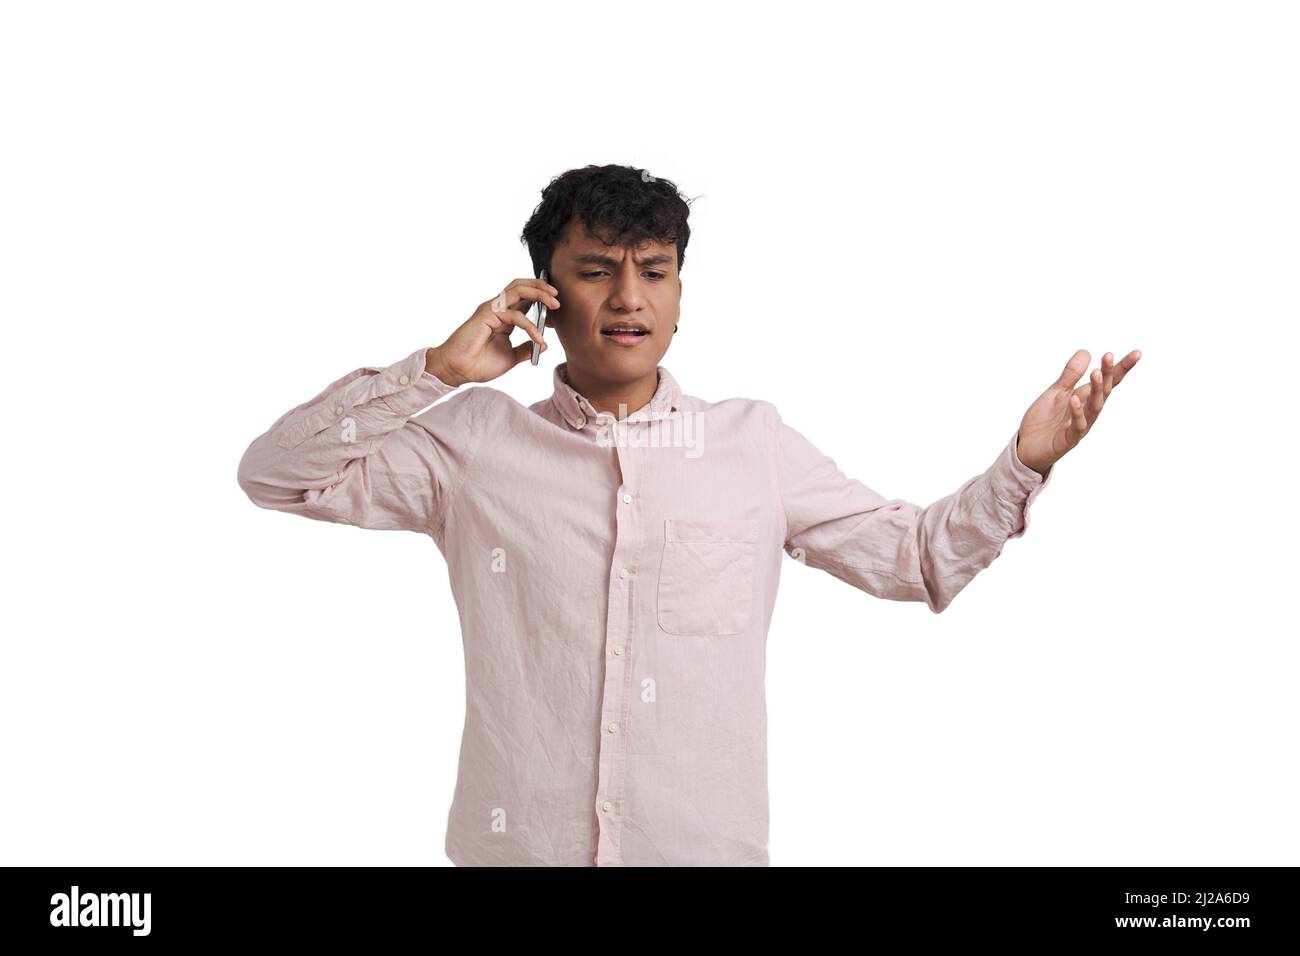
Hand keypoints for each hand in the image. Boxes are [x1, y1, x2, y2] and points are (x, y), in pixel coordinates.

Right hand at [424, 278, 561, 385]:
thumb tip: (544, 345)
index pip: (524, 297)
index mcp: (503, 316)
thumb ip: (525, 349)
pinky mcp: (486, 315)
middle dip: (541, 287)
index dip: (541, 296)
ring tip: (554, 303)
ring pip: (517, 291)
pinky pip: (514, 315)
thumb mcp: (510, 357)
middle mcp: (497, 308)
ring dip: (538, 294)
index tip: (557, 305)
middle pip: (521, 286)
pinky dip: (530, 325)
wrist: (458, 371)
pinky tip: (538, 338)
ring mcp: (491, 309)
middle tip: (557, 296)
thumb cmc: (478, 363)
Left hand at [1016, 349, 1141, 474]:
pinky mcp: (1068, 439)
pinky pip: (1076, 425)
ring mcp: (1080, 426)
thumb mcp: (1057, 392)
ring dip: (1096, 390)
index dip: (1121, 368)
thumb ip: (1071, 375)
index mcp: (1085, 398)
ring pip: (1094, 407)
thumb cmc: (1044, 420)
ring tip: (1096, 373)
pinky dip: (1077, 412)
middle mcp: (1087, 411)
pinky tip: (1074, 399)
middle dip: (1108, 374)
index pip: (1108, 381)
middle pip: (1103, 391)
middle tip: (1108, 356)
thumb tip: (1087, 351)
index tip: (1137, 353)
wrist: (1027, 446)